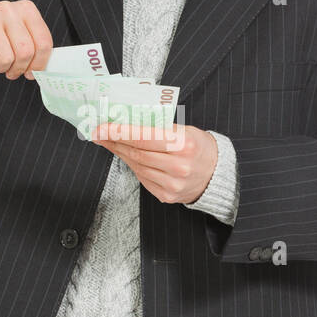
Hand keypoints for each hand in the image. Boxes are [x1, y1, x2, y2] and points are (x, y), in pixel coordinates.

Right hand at [0, 0, 52, 78]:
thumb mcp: (21, 35)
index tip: (32, 71)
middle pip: (25, 52)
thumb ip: (36, 47)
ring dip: (3, 68)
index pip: (43, 43)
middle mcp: (7, 9)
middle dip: (20, 68)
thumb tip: (44, 71)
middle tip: (13, 71)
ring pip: (6, 59)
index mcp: (26, 9)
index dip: (40, 64)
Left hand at [91, 123, 217, 203]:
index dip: (120, 131)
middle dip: (115, 141)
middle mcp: (178, 166)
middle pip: (137, 152)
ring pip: (137, 166)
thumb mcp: (185, 130)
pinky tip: (127, 155)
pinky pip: (142, 178)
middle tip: (100, 132)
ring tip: (110, 142)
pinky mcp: (167, 195)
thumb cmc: (199, 147)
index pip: (144, 136)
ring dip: (121, 152)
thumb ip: (159, 127)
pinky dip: (133, 165)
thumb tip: (128, 121)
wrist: (216, 174)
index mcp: (184, 144)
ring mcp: (172, 184)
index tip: (102, 127)